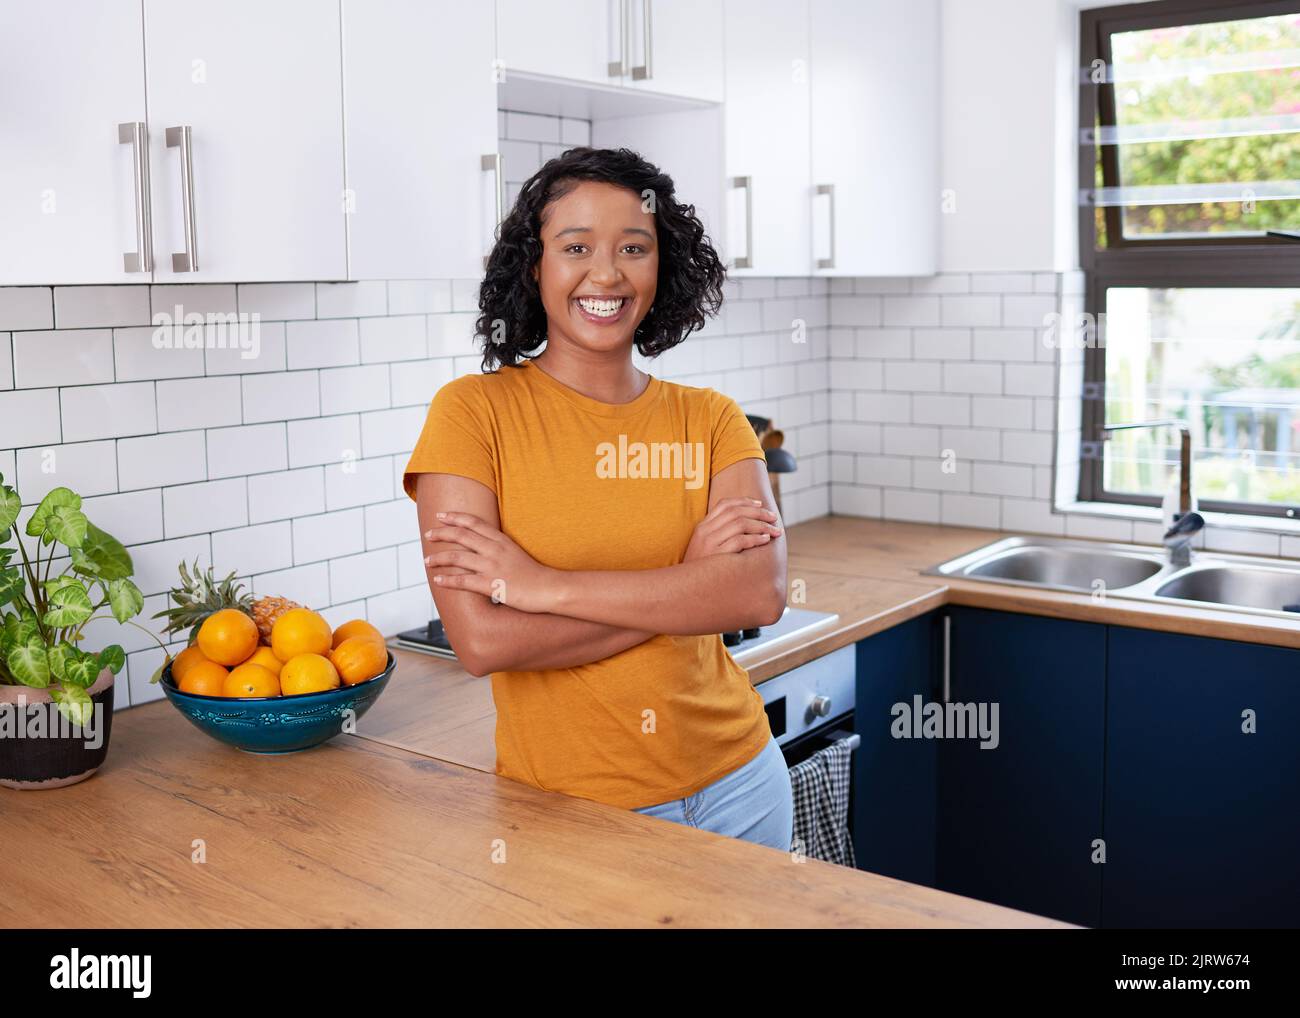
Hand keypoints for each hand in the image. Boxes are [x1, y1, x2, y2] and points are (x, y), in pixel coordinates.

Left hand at [423, 512, 558, 612]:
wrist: (549, 588)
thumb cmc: (535, 574)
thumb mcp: (516, 553)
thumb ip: (500, 548)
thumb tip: (484, 547)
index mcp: (501, 540)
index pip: (474, 523)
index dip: (455, 517)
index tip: (441, 516)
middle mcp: (494, 550)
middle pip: (462, 536)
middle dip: (442, 533)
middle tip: (429, 534)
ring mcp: (492, 567)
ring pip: (457, 557)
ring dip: (439, 558)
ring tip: (427, 560)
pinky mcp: (491, 584)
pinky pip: (463, 581)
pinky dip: (448, 580)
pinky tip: (437, 580)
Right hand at [683, 498, 782, 561]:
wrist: (683, 590)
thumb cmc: (699, 571)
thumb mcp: (703, 548)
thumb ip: (718, 535)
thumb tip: (743, 527)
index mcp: (701, 527)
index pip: (725, 504)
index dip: (745, 502)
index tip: (760, 505)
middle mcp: (704, 531)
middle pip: (736, 512)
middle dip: (759, 513)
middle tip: (774, 518)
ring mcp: (709, 543)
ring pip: (741, 524)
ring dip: (762, 525)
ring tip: (774, 531)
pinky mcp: (716, 556)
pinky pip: (740, 541)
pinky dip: (756, 538)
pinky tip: (765, 540)